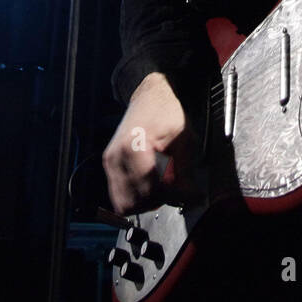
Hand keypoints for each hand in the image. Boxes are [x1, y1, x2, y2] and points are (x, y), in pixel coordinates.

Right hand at [102, 72, 200, 214]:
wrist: (149, 97)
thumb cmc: (167, 113)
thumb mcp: (185, 139)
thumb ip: (186, 171)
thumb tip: (193, 198)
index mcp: (135, 148)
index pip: (153, 188)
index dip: (175, 196)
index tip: (191, 195)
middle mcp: (117, 157)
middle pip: (139, 200)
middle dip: (162, 200)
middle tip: (178, 190)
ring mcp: (110, 163)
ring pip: (126, 203)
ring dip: (147, 202)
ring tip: (164, 187)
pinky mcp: (109, 166)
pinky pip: (119, 196)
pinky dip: (136, 197)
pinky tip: (151, 185)